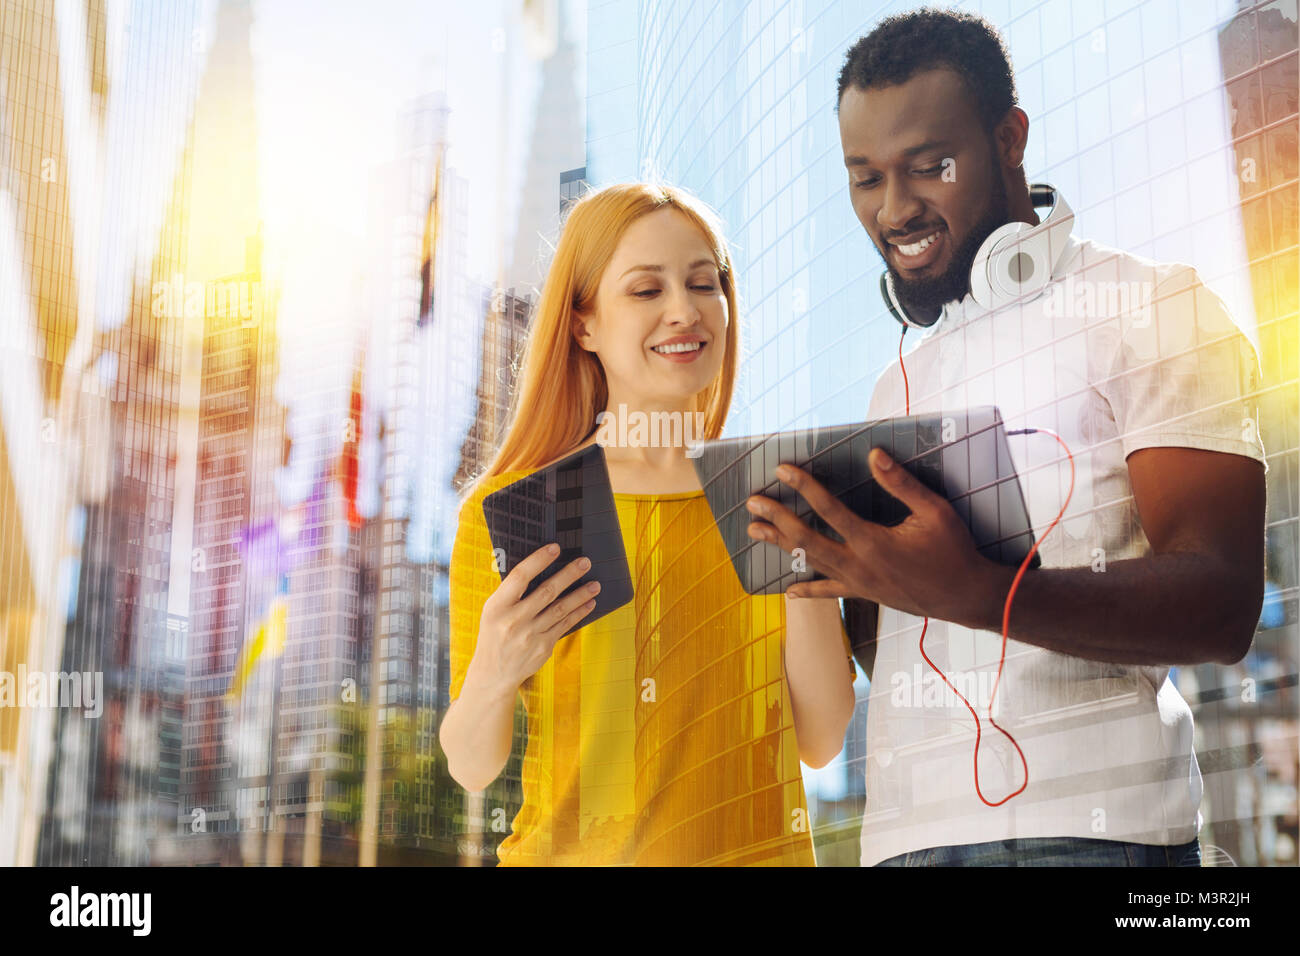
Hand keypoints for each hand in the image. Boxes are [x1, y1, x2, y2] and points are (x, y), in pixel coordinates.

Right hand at [466, 544, 599, 695]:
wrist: (493, 673)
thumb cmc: (494, 634)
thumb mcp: (492, 611)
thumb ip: (511, 593)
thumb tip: (537, 567)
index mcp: (497, 606)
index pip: (520, 577)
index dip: (539, 560)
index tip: (555, 548)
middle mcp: (514, 620)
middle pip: (546, 592)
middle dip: (569, 575)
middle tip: (585, 562)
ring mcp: (530, 635)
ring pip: (561, 609)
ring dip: (580, 595)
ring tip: (595, 584)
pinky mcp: (543, 647)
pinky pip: (565, 625)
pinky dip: (578, 613)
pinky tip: (589, 603)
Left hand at [744, 448, 1004, 627]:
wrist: (966, 597)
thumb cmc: (954, 550)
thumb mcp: (934, 511)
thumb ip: (902, 484)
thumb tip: (874, 454)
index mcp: (873, 542)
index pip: (829, 509)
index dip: (804, 486)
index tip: (783, 469)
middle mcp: (858, 565)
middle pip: (806, 540)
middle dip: (777, 519)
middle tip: (753, 503)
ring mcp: (858, 583)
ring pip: (811, 564)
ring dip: (781, 546)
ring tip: (754, 531)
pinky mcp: (864, 594)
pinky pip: (830, 593)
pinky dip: (808, 591)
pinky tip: (789, 592)